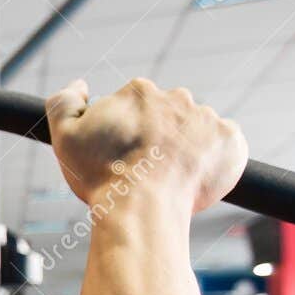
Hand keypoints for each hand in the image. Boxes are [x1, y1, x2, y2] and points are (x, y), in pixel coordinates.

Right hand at [45, 78, 247, 213]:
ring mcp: (207, 118)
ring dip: (186, 146)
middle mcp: (177, 96)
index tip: (123, 153)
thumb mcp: (64, 136)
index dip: (128, 130)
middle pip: (168, 114)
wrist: (141, 209)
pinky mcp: (230, 141)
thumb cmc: (101, 175)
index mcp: (139, 91)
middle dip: (159, 135)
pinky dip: (213, 158)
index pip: (136, 105)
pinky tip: (193, 177)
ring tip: (169, 178)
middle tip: (146, 167)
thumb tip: (80, 84)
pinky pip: (224, 145)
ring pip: (196, 129)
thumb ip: (64, 102)